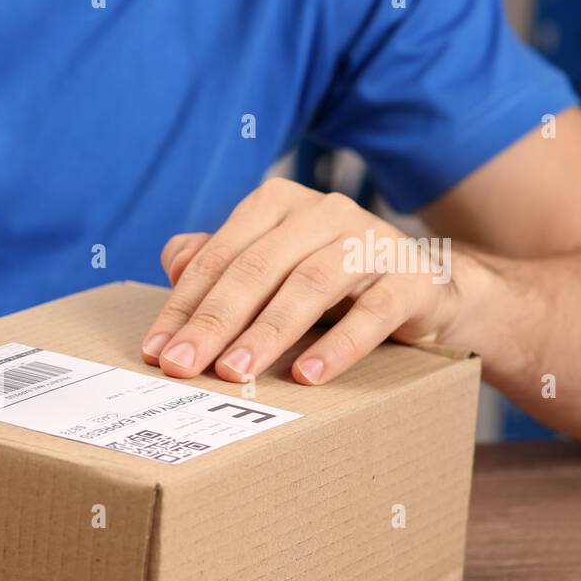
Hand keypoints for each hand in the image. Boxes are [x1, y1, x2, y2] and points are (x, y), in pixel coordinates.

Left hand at [141, 178, 463, 384]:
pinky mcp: (412, 277)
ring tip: (234, 372)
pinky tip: (308, 375)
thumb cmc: (327, 280)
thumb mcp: (269, 269)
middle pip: (256, 269)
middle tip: (182, 367)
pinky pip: (373, 312)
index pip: (218, 256)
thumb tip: (174, 264)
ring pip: (309, 284)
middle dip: (214, 321)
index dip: (183, 305)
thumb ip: (220, 262)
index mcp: (277, 205)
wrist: (424, 287)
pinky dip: (339, 345)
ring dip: (267, 332)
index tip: (156, 351)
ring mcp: (370, 240)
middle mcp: (323, 212)